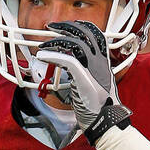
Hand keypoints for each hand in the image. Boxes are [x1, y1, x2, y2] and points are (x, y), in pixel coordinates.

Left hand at [35, 22, 130, 142]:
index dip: (80, 26)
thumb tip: (66, 71)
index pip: (95, 34)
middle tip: (51, 27)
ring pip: (76, 44)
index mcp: (103, 63)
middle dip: (66, 26)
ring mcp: (93, 70)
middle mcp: (100, 63)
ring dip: (56, 40)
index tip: (67, 26)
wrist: (107, 123)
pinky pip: (67, 60)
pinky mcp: (83, 78)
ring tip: (43, 44)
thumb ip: (81, 75)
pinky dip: (52, 56)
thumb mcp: (92, 86)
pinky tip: (43, 56)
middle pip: (85, 33)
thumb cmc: (98, 109)